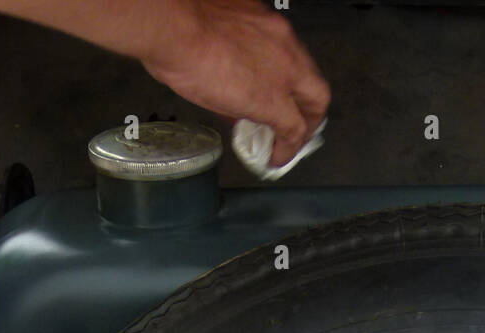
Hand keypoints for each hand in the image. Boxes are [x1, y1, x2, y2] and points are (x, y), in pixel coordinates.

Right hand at [142, 0, 330, 166]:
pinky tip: (277, 157)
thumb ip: (233, 60)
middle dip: (309, 109)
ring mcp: (283, 70)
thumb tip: (231, 90)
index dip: (293, 82)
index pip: (292, 56)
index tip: (285, 94)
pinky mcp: (273, 101)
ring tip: (285, 144)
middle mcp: (282, 41)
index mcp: (266, 23)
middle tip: (298, 127)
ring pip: (312, 102)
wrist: (172, 29)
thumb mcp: (214, 35)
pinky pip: (292, 130)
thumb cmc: (178, 25)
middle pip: (312, 81)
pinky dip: (288, 147)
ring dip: (300, 127)